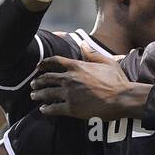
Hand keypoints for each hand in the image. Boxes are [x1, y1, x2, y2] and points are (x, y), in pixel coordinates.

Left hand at [30, 49, 150, 121]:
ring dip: (38, 94)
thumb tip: (83, 44)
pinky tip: (43, 110)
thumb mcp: (106, 62)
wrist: (122, 98)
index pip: (56, 61)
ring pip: (47, 93)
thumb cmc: (117, 80)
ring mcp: (69, 94)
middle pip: (48, 78)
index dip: (45, 63)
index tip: (38, 66)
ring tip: (34, 96)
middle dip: (38, 81)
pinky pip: (54, 108)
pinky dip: (47, 109)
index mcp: (77, 66)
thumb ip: (92, 54)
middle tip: (33, 84)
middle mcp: (70, 78)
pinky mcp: (72, 108)